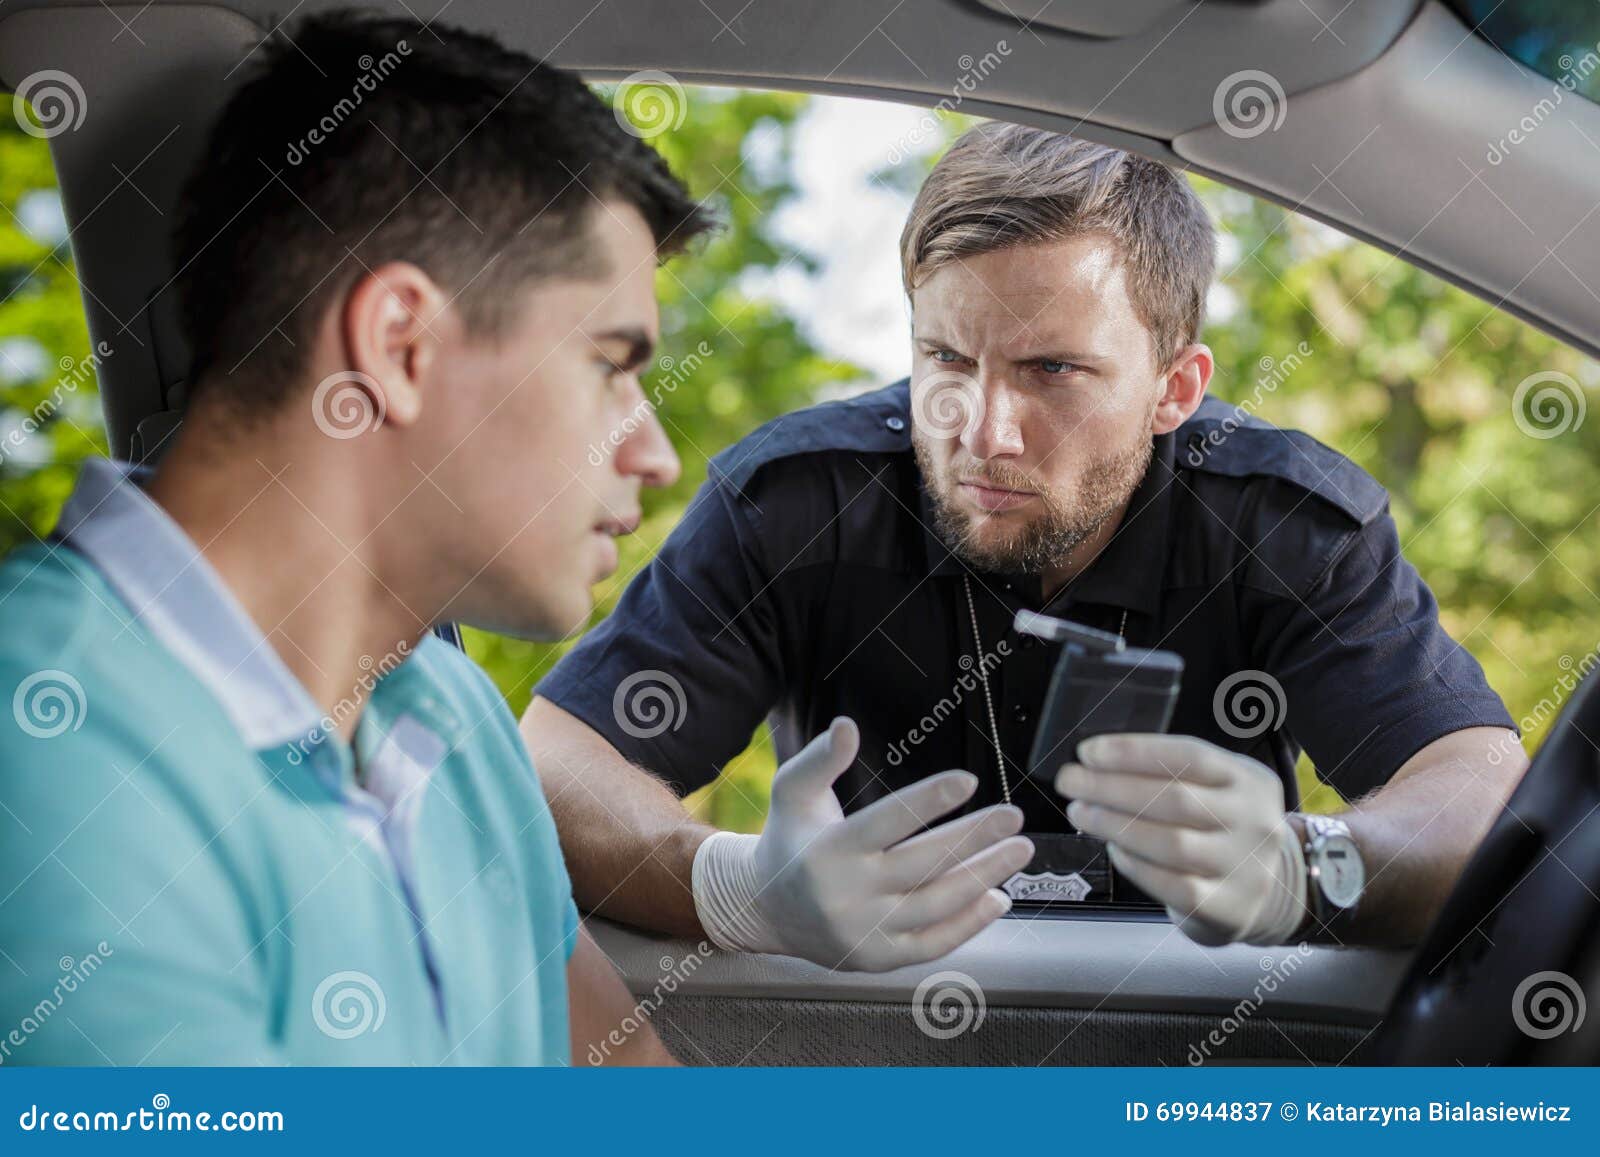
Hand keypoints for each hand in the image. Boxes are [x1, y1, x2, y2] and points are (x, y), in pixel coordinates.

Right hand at [693, 717, 1033, 970]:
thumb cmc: (788, 840)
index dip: (930, 799)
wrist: (763, 909)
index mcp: (829, 850)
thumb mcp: (791, 791)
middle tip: (1014, 815)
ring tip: (1017, 850)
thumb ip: (821, 759)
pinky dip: (970, 923)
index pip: (888, 820)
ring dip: (983, 876)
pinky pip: (933, 944)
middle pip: (924, 863)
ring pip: (937, 905)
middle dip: (975, 838)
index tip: (968, 781)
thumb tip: (847, 726)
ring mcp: (864, 931)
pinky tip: (998, 897)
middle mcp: (847, 894)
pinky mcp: (877, 958)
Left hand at [1056, 734, 1306, 945]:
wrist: (1267, 893)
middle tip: (1071, 781)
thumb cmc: (1222, 829)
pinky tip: (1113, 848)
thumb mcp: (1219, 788)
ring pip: (1170, 843)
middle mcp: (1255, 820)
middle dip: (1111, 787)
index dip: (1133, 752)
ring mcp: (1245, 867)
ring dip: (1115, 824)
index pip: (1188, 755)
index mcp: (1250, 779)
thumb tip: (1099, 762)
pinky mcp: (1227, 907)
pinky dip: (1134, 864)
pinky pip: (1170, 884)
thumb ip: (1171, 772)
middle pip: (1174, 798)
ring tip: (1081, 812)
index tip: (1089, 752)